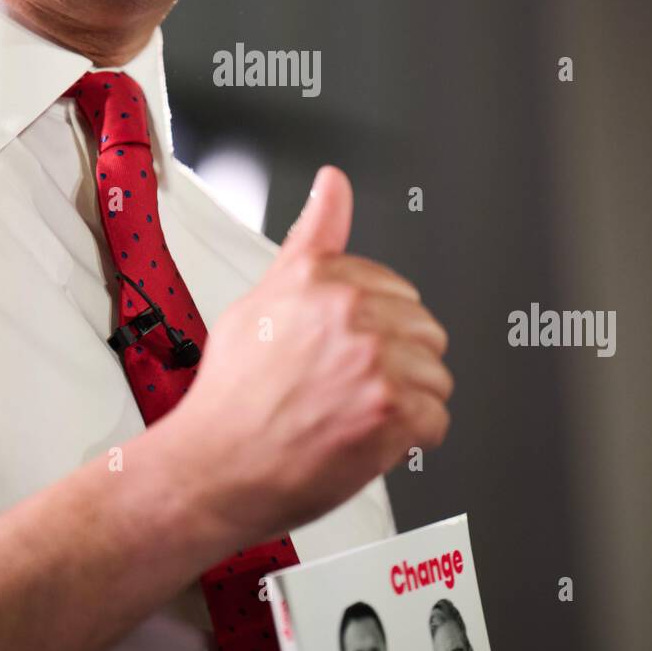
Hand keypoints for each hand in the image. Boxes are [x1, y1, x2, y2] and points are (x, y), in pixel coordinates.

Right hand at [175, 166, 452, 543]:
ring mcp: (376, 361)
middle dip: (396, 361)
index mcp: (322, 276)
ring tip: (355, 413)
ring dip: (405, 401)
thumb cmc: (233, 393)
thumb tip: (334, 184)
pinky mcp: (393, 411)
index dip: (374, 327)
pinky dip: (410, 439)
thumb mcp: (263, 295)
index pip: (398, 290)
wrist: (215, 466)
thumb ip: (312, 238)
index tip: (345, 349)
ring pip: (435, 376)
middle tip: (347, 386)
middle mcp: (352, 311)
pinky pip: (436, 420)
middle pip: (424, 331)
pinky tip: (368, 438)